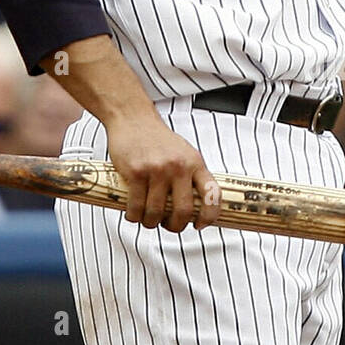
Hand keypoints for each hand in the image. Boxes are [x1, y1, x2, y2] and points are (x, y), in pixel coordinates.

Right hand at [106, 112, 219, 232]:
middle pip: (183, 211)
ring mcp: (157, 169)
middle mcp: (178, 166)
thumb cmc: (157, 138)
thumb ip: (190, 176)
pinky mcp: (136, 172)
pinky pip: (136, 206)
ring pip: (156, 212)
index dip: (209, 216)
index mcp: (194, 162)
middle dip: (175, 226)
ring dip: (151, 223)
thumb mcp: (183, 153)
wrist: (133, 117)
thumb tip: (195, 206)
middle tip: (169, 226)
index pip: (211, 195)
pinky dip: (134, 216)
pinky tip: (133, 214)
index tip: (199, 225)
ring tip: (148, 220)